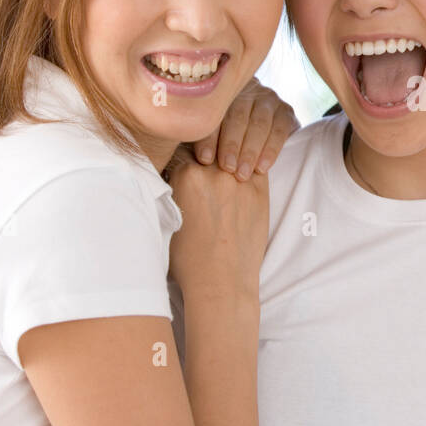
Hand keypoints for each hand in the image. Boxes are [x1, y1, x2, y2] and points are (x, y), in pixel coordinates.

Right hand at [168, 157, 269, 298]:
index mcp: (185, 176)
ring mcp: (240, 180)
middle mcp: (214, 173)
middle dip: (202, 148)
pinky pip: (253, 162)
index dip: (177, 150)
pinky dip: (245, 161)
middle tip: (200, 158)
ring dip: (225, 151)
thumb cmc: (187, 258)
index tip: (178, 158)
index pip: (179, 146)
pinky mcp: (260, 190)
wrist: (221, 283)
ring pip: (231, 148)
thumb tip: (169, 168)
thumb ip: (168, 186)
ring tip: (219, 165)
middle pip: (206, 143)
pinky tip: (239, 170)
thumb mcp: (165, 216)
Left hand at [191, 78, 297, 178]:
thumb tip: (178, 149)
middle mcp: (245, 89)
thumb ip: (196, 137)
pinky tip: (262, 168)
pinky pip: (279, 130)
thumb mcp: (207, 133)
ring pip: (258, 123)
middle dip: (231, 144)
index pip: (214, 113)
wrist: (256, 134)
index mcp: (219, 92)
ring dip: (250, 150)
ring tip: (242, 173)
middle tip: (227, 168)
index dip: (209, 136)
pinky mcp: (285, 111)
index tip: (205, 160)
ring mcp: (267, 98)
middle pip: (237, 116)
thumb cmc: (221, 140)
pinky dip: (271, 150)